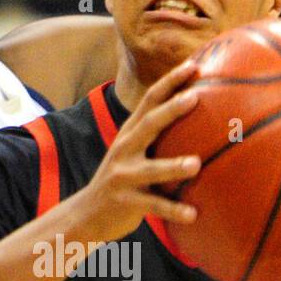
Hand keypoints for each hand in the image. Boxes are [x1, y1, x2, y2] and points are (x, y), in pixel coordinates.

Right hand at [75, 65, 200, 243]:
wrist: (85, 213)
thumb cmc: (121, 180)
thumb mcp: (131, 152)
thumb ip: (155, 137)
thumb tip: (195, 117)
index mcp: (129, 134)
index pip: (149, 100)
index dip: (170, 82)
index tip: (193, 66)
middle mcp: (124, 150)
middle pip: (148, 125)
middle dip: (171, 110)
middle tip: (195, 98)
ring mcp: (124, 176)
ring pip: (151, 169)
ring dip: (173, 166)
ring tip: (196, 165)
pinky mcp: (126, 202)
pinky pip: (153, 206)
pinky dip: (173, 210)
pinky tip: (193, 214)